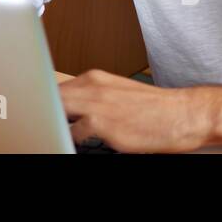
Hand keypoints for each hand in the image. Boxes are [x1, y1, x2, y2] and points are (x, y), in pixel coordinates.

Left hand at [57, 69, 212, 153]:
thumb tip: (70, 107)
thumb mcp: (117, 92)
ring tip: (58, 134)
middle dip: (45, 111)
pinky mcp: (103, 124)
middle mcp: (92, 87)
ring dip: (56, 126)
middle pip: (52, 98)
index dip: (45, 100)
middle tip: (43, 124)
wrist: (182, 113)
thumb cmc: (153, 107)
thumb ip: (92, 96)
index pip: (56, 87)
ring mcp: (96, 105)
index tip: (39, 110)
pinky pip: (74, 134)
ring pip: (58, 113)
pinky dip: (73, 141)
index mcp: (94, 78)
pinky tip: (81, 143)